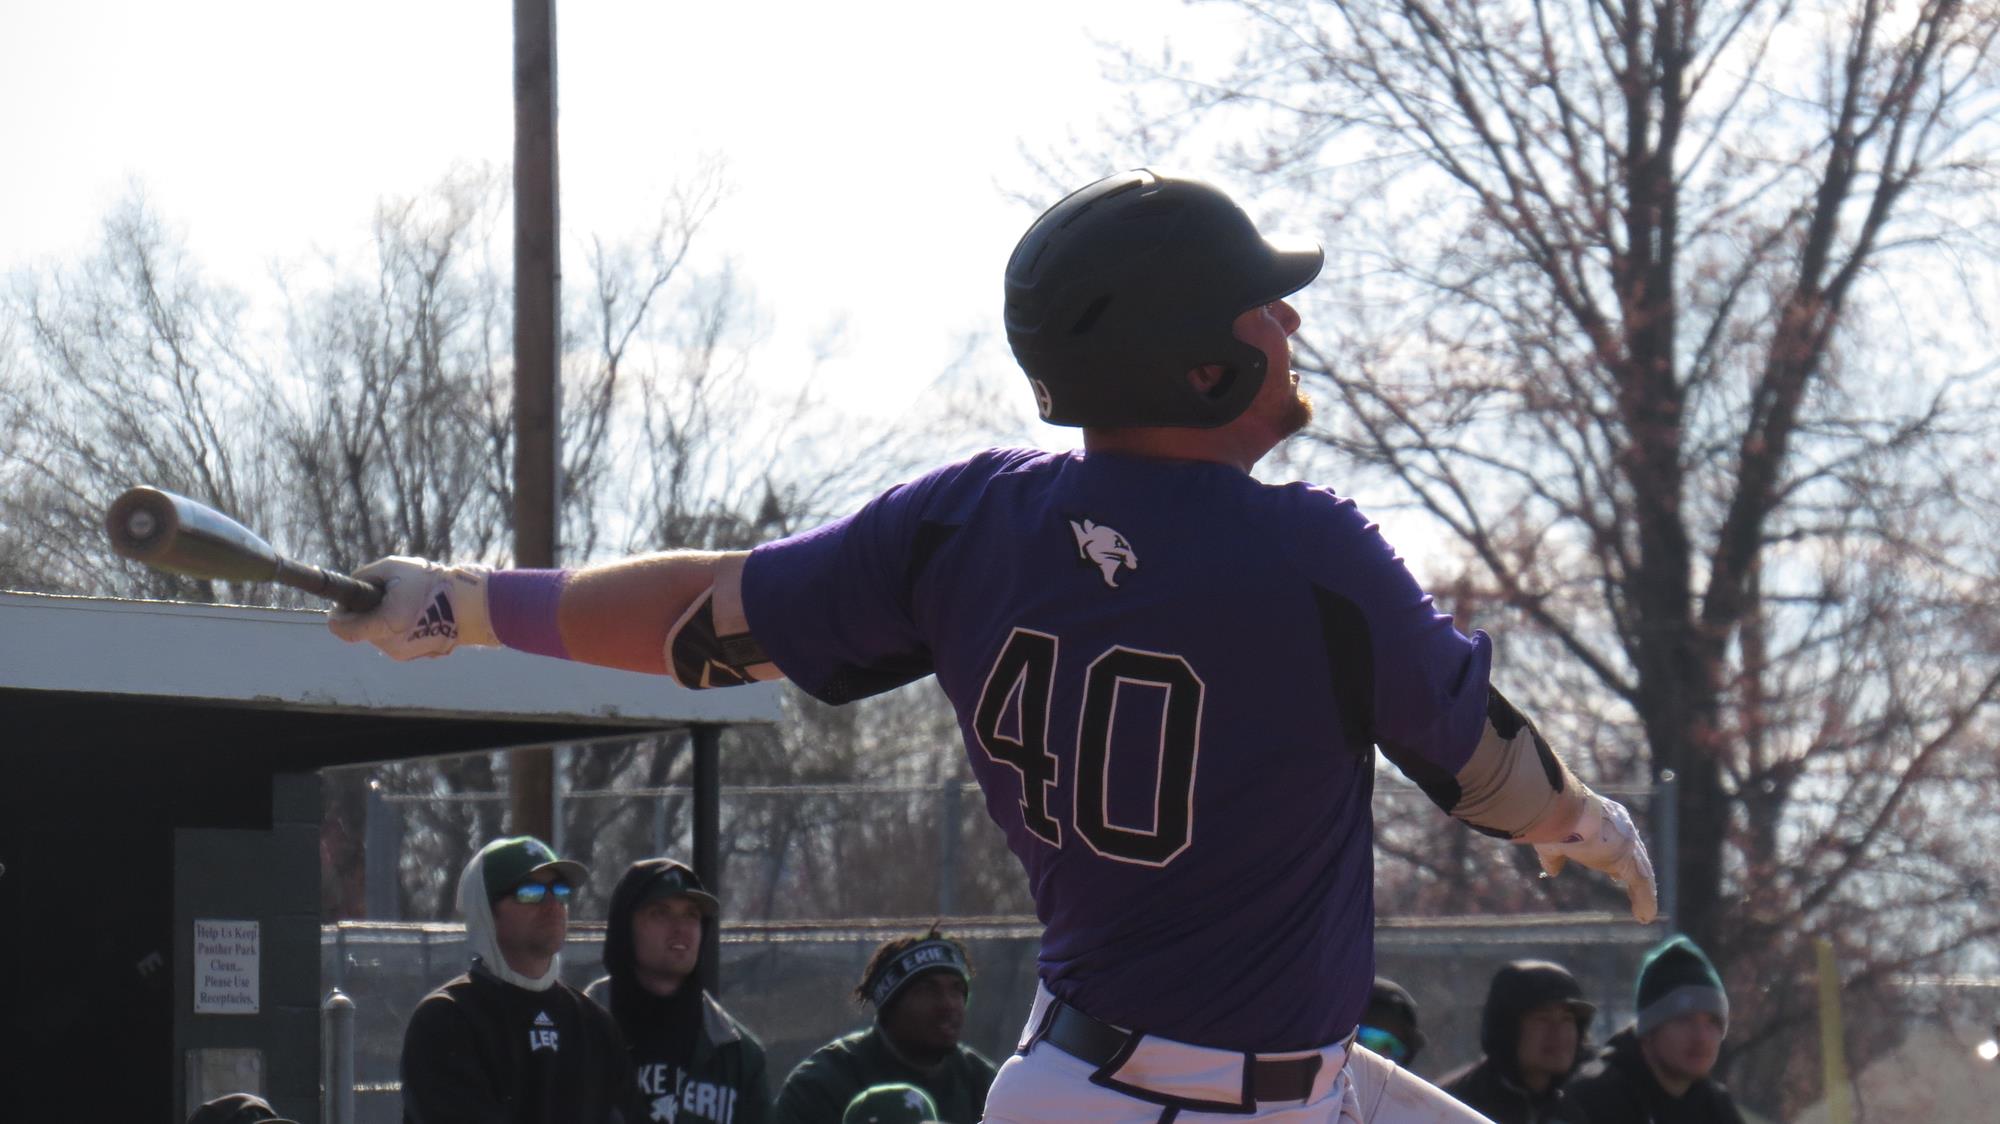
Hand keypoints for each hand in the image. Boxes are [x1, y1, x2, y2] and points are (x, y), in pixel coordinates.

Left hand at [326, 556, 496, 659]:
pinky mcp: (418, 654)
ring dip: (386, 619)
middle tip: (386, 593)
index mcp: (384, 624)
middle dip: (369, 612)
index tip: (340, 605)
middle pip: (364, 630)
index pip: (344, 629)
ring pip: (382, 635)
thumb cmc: (432, 582)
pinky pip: (398, 640)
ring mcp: (405, 653)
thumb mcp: (393, 567)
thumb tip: (351, 586)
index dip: (337, 615)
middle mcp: (391, 645)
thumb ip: (364, 576)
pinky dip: (401, 627)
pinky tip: (419, 611)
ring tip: (408, 600)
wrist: (473, 604)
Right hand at [1534, 793, 1657, 923]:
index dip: (1618, 857)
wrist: (1561, 810)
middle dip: (1636, 874)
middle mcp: (1623, 828)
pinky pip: (1641, 884)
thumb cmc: (1553, 819)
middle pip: (1635, 856)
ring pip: (1641, 872)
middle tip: (1636, 890)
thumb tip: (1553, 871)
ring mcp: (1628, 845)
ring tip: (1645, 912)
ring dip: (1642, 893)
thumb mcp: (1553, 839)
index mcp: (1606, 818)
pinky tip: (1645, 917)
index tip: (1616, 873)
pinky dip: (1645, 901)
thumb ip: (1556, 856)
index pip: (1617, 841)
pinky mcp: (1629, 861)